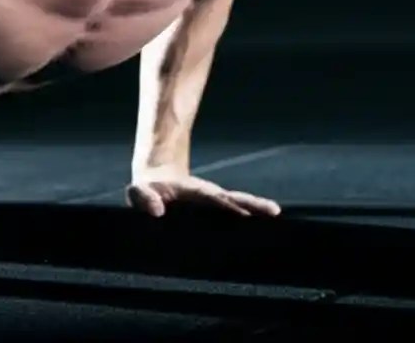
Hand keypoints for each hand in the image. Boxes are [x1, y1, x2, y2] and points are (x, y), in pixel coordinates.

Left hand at [127, 166, 280, 217]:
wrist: (154, 181)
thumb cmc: (146, 189)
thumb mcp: (139, 190)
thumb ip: (144, 197)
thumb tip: (156, 211)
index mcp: (195, 192)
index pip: (214, 198)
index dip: (227, 204)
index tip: (243, 211)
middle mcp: (210, 197)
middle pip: (235, 199)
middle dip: (253, 205)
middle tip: (274, 211)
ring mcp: (214, 205)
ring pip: (239, 206)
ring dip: (256, 211)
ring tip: (276, 216)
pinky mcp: (214, 214)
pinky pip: (233, 217)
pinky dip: (249, 220)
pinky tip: (264, 232)